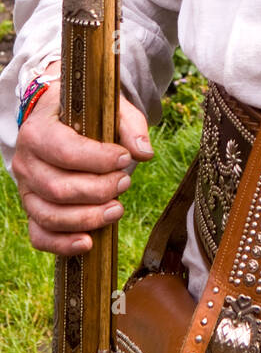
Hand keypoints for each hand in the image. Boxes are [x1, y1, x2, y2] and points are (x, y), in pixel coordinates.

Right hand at [11, 85, 153, 254]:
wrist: (61, 123)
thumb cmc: (87, 115)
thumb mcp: (109, 108)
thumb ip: (129, 125)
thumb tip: (143, 153)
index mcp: (38, 131)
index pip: (65, 151)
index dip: (98, 159)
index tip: (125, 158)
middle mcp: (25, 162)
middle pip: (58, 188)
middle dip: (98, 190)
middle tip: (125, 182)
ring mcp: (26, 190)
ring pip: (50, 215)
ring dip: (88, 218)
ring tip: (117, 209)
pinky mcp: (32, 210)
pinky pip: (40, 235)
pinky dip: (63, 244)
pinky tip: (89, 243)